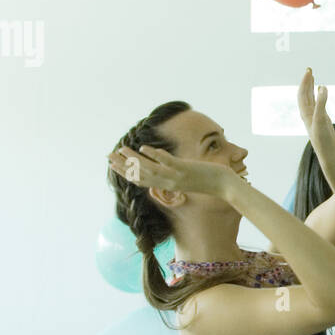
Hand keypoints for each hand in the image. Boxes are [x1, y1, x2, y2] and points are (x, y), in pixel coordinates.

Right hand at [107, 144, 230, 197]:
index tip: (113, 164)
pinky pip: (167, 163)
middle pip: (140, 175)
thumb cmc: (208, 181)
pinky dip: (155, 156)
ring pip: (150, 169)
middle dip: (122, 165)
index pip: (141, 180)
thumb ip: (174, 173)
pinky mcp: (185, 170)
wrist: (225, 186)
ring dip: (134, 159)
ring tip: (122, 149)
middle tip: (108, 155)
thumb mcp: (187, 178)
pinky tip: (144, 148)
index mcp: (168, 185)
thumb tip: (165, 165)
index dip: (125, 173)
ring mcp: (176, 177)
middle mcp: (169, 183)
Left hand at [297, 67, 334, 159]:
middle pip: (304, 94)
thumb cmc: (323, 140)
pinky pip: (317, 104)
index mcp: (305, 113)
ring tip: (312, 77)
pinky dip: (319, 96)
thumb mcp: (322, 120)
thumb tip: (322, 87)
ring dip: (311, 87)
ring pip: (310, 99)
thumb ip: (321, 103)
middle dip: (306, 82)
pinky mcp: (321, 119)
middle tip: (309, 69)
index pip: (303, 94)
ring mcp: (314, 117)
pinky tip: (321, 91)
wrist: (328, 154)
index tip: (308, 71)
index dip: (305, 82)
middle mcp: (308, 114)